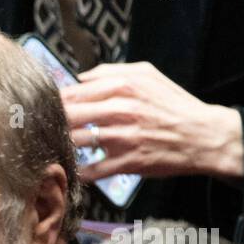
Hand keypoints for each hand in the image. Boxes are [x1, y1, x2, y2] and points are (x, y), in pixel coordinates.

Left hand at [60, 61, 243, 183]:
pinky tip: (70, 169)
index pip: (74, 93)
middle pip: (70, 116)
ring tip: (54, 145)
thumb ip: (111, 72)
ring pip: (76, 142)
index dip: (53, 101)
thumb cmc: (174, 105)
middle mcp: (121, 111)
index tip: (43, 107)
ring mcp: (123, 138)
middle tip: (41, 127)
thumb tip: (80, 77)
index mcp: (123, 87)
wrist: (202, 136)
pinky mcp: (126, 163)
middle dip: (52, 122)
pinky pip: (91, 170)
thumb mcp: (148, 75)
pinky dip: (77, 171)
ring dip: (61, 145)